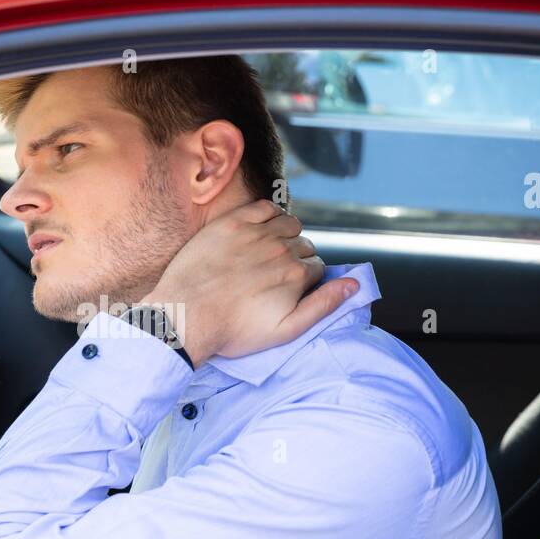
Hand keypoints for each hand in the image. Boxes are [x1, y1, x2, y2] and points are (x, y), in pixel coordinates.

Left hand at [138, 200, 358, 365]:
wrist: (185, 316)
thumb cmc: (232, 331)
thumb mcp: (284, 331)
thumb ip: (323, 306)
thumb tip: (354, 284)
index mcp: (296, 275)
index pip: (317, 268)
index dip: (305, 281)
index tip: (288, 291)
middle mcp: (280, 249)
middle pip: (304, 246)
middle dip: (296, 259)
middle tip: (273, 277)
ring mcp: (255, 233)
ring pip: (289, 224)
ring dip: (286, 235)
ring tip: (268, 254)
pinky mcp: (232, 222)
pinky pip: (265, 207)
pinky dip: (269, 214)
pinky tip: (260, 230)